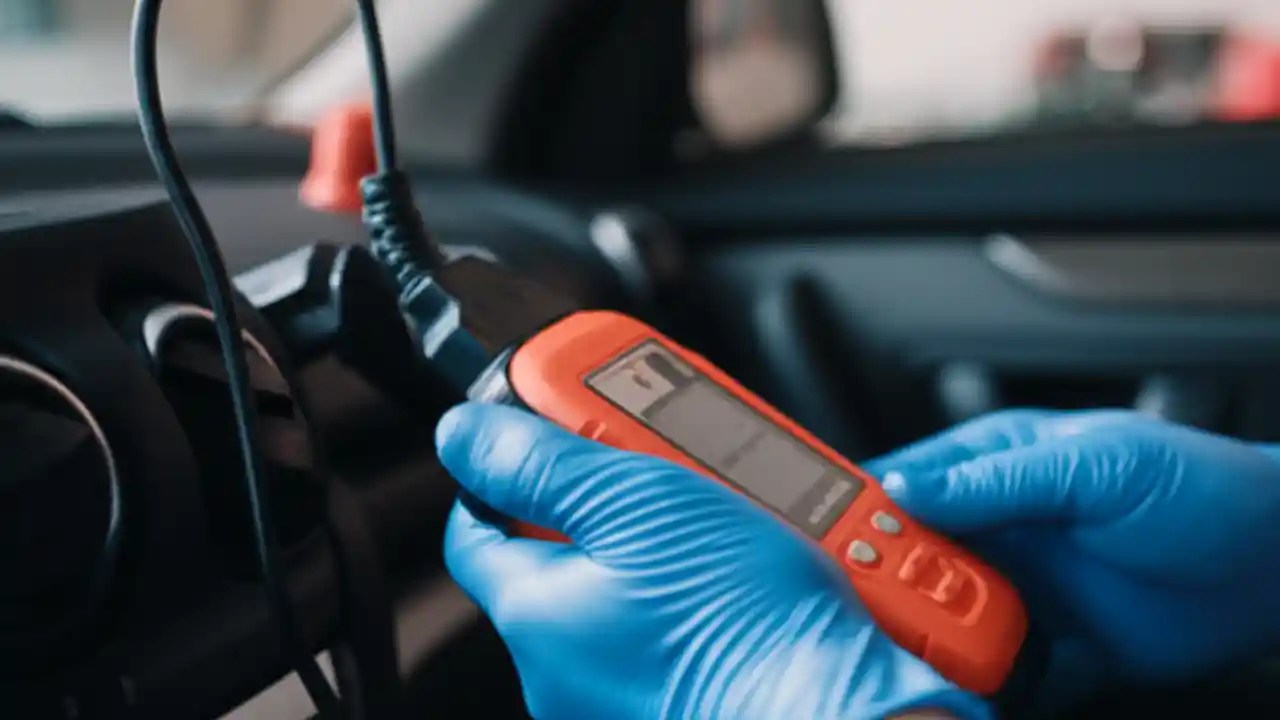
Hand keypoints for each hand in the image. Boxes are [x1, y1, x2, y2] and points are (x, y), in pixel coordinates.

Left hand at [437, 402, 990, 719]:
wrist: (840, 718)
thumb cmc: (743, 621)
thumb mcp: (633, 499)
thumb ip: (537, 462)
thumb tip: (464, 434)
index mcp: (533, 613)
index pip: (475, 528)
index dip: (504, 470)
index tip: (545, 433)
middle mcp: (563, 670)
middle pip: (561, 555)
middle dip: (611, 499)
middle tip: (665, 465)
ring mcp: (621, 697)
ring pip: (626, 588)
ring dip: (664, 541)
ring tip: (727, 515)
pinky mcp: (681, 703)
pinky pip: (672, 628)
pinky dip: (700, 592)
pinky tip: (747, 573)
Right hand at [866, 409, 1279, 703]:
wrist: (1273, 566)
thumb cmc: (1197, 486)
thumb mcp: (1091, 465)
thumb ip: (994, 480)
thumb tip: (906, 491)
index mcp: (994, 467)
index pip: (903, 485)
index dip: (859, 511)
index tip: (828, 539)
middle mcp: (1000, 529)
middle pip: (913, 561)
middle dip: (888, 586)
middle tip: (880, 605)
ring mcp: (1024, 590)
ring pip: (946, 619)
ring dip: (930, 637)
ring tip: (924, 648)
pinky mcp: (1053, 649)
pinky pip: (998, 673)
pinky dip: (977, 685)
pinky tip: (966, 687)